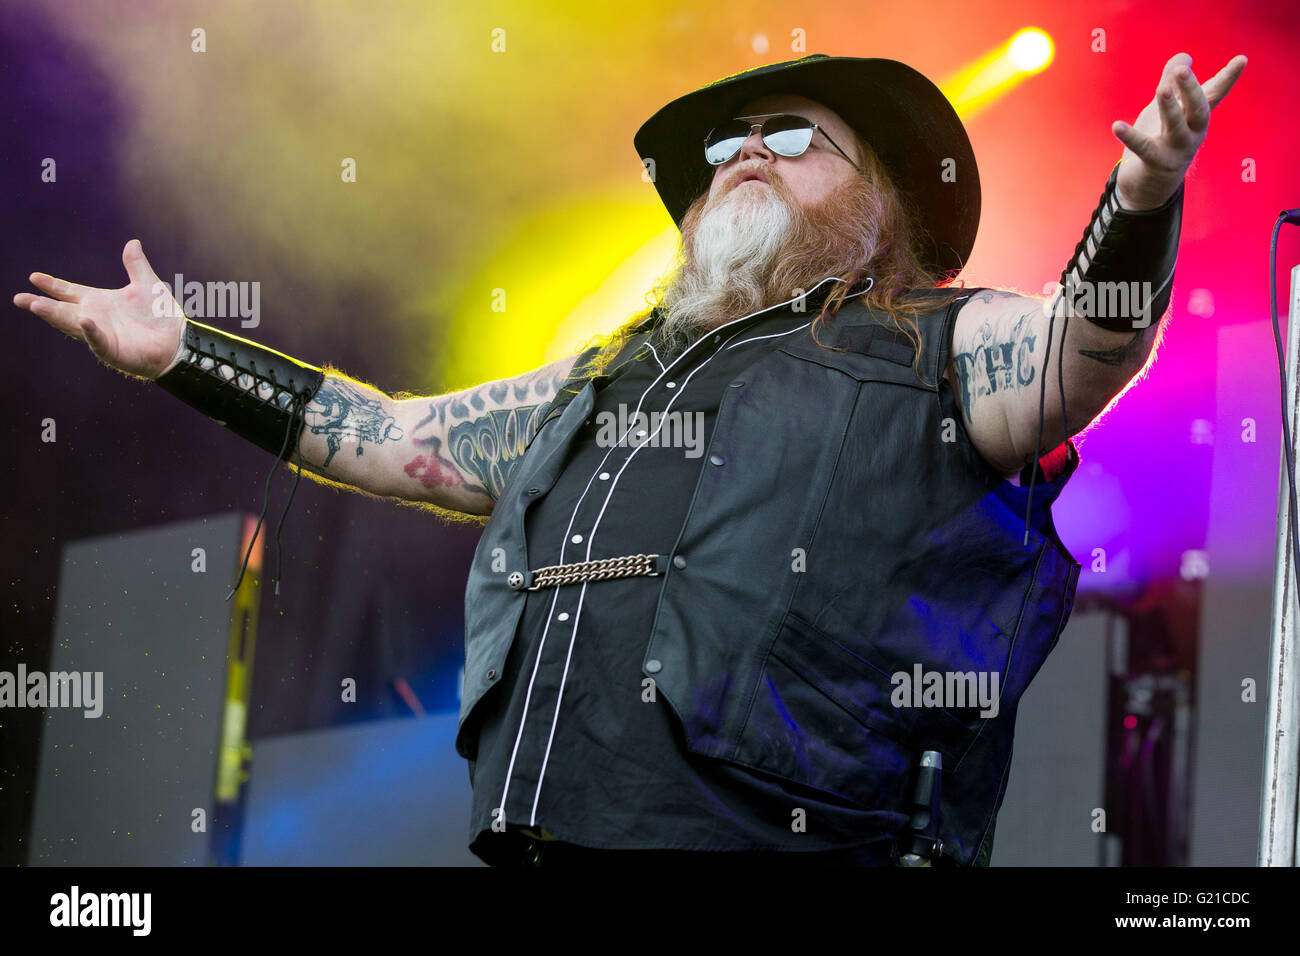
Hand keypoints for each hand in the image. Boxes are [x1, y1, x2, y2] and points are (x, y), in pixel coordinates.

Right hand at [12, 240, 186, 379]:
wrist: (179, 341)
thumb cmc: (162, 317)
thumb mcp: (147, 285)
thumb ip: (136, 265)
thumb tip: (133, 242)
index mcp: (100, 302)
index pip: (70, 291)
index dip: (52, 285)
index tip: (34, 277)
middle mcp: (95, 318)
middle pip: (62, 310)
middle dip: (41, 304)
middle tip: (20, 298)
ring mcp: (102, 335)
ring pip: (73, 325)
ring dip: (55, 316)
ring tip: (36, 306)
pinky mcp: (113, 350)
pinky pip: (99, 340)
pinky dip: (91, 332)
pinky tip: (84, 321)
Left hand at [1112, 52, 1246, 209]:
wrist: (1150, 186)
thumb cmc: (1161, 141)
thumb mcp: (1167, 109)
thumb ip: (1172, 82)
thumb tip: (1184, 56)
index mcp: (1196, 118)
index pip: (1214, 94)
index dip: (1228, 78)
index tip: (1242, 59)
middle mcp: (1192, 133)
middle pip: (1198, 109)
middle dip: (1191, 89)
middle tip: (1182, 70)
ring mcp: (1176, 149)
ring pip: (1175, 126)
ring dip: (1169, 108)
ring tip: (1161, 90)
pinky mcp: (1156, 162)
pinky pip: (1143, 148)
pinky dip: (1131, 137)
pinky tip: (1117, 126)